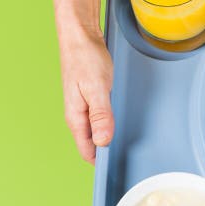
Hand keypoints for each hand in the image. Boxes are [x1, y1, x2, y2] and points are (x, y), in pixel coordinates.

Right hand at [59, 27, 113, 162]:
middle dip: (107, 154)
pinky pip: (99, 119)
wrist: (80, 36)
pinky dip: (109, 125)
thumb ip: (101, 115)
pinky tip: (120, 125)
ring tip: (126, 148)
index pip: (86, 150)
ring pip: (96, 131)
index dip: (100, 162)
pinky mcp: (91, 98)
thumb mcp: (96, 88)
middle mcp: (78, 115)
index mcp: (76, 116)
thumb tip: (103, 140)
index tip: (117, 169)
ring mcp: (84, 106)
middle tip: (128, 161)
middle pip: (91, 144)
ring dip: (108, 139)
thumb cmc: (86, 59)